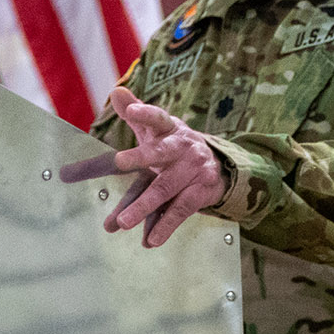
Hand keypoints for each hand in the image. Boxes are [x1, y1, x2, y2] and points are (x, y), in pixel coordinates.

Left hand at [56, 87, 229, 247]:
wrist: (219, 165)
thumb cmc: (175, 146)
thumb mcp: (158, 129)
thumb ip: (136, 112)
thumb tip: (115, 92)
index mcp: (170, 128)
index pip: (157, 117)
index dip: (145, 113)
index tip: (130, 111)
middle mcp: (183, 146)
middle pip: (160, 152)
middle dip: (140, 157)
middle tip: (119, 161)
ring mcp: (194, 169)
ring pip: (165, 188)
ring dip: (143, 206)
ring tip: (121, 223)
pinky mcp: (202, 191)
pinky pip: (181, 210)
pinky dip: (164, 226)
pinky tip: (150, 241)